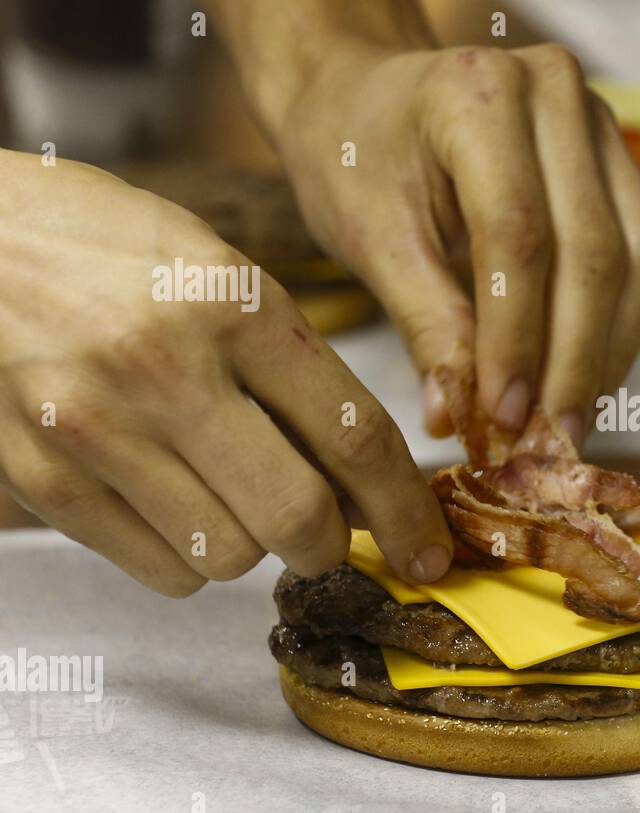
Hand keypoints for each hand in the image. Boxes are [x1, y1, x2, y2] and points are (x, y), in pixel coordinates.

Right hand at [0, 151, 452, 595]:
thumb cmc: (103, 245)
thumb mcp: (218, 271)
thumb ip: (293, 369)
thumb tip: (364, 479)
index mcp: (231, 305)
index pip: (354, 436)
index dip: (405, 509)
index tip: (428, 548)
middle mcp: (164, 370)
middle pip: (298, 517)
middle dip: (333, 544)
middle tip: (330, 533)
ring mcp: (93, 428)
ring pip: (228, 556)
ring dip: (253, 545)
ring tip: (231, 494)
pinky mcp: (39, 476)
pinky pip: (157, 567)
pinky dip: (187, 557)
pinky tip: (175, 504)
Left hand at [273, 41, 639, 444]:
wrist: (367, 98)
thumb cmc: (355, 159)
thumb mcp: (369, 238)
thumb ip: (425, 324)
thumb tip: (457, 421)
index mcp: (477, 92)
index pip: (519, 234)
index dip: (518, 337)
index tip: (504, 418)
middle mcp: (556, 92)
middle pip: (595, 249)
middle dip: (573, 360)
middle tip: (547, 441)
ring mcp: (600, 122)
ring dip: (611, 353)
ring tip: (567, 422)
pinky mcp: (623, 163)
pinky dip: (624, 328)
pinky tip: (585, 377)